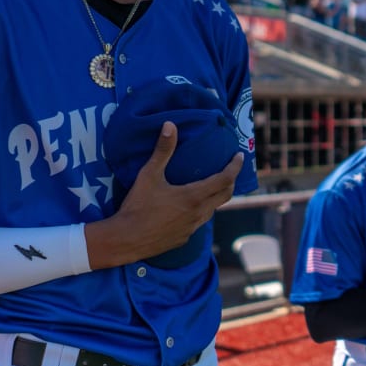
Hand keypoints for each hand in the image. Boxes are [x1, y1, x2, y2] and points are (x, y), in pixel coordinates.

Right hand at [85, 122, 242, 269]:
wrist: (126, 240)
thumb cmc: (138, 206)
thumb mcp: (149, 175)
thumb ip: (162, 151)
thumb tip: (170, 125)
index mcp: (194, 197)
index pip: (225, 179)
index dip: (235, 167)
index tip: (240, 157)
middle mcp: (199, 214)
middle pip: (225, 195)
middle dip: (230, 181)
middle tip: (229, 169)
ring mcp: (192, 228)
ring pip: (212, 210)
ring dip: (216, 197)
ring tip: (211, 186)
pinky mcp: (184, 238)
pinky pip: (199, 222)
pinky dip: (202, 210)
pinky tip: (191, 207)